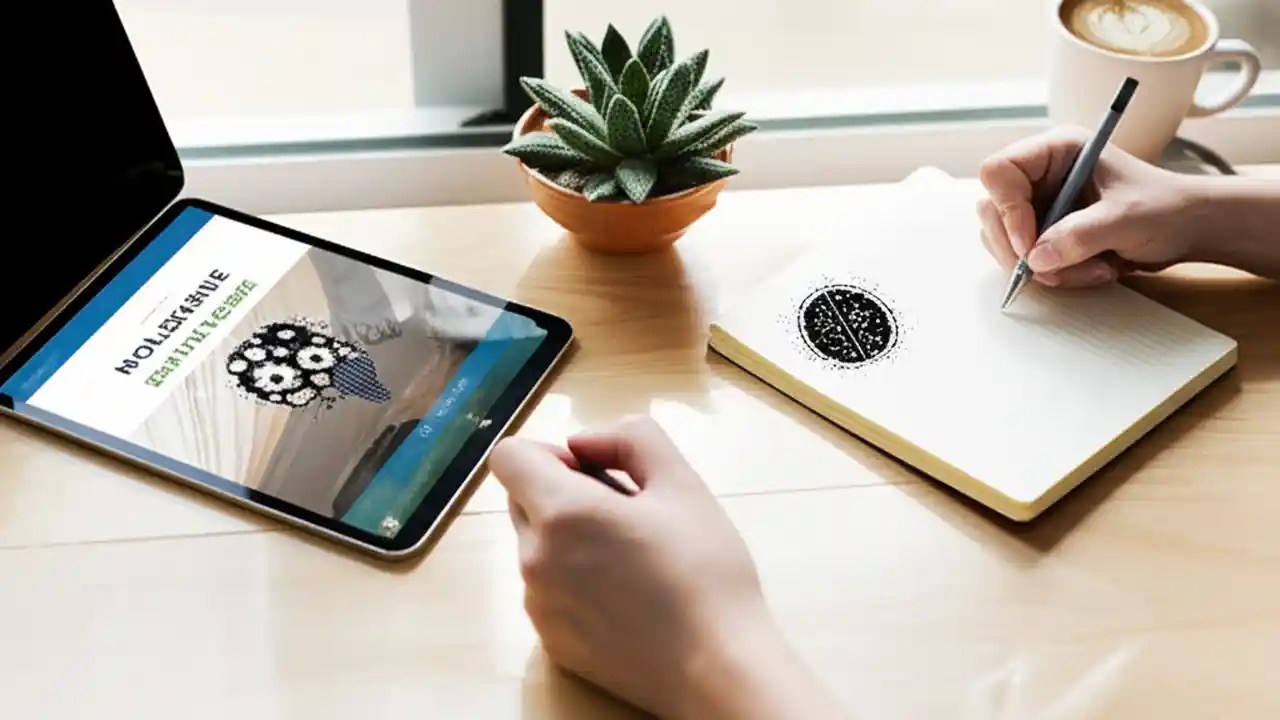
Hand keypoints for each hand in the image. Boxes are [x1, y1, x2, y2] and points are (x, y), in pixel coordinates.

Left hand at [490, 416, 846, 719]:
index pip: (508, 457)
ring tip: (632, 559)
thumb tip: (583, 442)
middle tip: (625, 513)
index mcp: (563, 513)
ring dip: (569, 539)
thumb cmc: (706, 573)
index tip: (591, 471)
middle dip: (562, 493)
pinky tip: (627, 596)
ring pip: (536, 547)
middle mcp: (535, 559)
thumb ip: (629, 438)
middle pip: (521, 500)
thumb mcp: (682, 483)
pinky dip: (574, 582)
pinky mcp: (551, 642)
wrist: (718, 668)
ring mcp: (539, 606)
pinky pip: (547, 591)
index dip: (547, 452)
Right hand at [976, 126, 1201, 287]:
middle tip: (1051, 272)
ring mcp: (1040, 204)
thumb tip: (1036, 259)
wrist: (1188, 230)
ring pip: (1004, 239)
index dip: (1007, 210)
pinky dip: (1052, 274)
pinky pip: (1025, 258)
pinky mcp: (1044, 232)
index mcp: (1057, 151)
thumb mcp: (1125, 219)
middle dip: (1020, 248)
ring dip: (1042, 266)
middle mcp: (1041, 174)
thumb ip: (1079, 236)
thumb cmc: (1165, 209)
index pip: (1000, 172)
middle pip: (993, 210)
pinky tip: (1089, 270)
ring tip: (1089, 270)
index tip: (1031, 245)